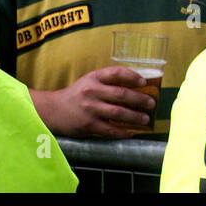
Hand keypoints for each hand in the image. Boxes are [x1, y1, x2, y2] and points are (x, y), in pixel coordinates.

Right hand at [34, 66, 156, 137]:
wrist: (53, 110)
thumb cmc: (77, 94)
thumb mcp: (90, 81)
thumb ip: (109, 81)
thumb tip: (137, 86)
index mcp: (94, 77)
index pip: (116, 73)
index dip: (132, 76)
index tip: (144, 82)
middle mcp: (92, 91)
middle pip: (121, 94)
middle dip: (140, 99)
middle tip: (151, 104)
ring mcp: (89, 109)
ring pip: (118, 113)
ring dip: (135, 117)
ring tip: (146, 119)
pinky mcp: (87, 125)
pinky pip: (109, 130)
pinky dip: (122, 132)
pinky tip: (131, 132)